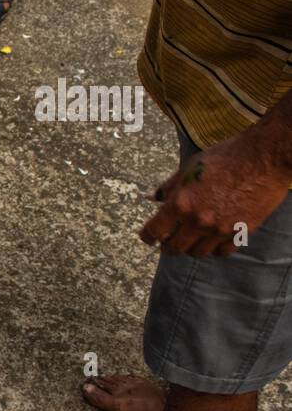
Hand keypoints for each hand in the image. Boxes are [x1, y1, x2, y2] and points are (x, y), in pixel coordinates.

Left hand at [140, 130, 290, 256]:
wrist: (263, 158)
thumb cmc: (224, 158)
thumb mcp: (189, 167)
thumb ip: (169, 186)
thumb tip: (152, 198)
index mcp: (180, 204)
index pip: (155, 231)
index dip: (147, 237)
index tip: (148, 238)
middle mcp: (197, 221)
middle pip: (174, 247)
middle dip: (167, 246)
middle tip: (167, 242)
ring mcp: (220, 229)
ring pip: (198, 252)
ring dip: (190, 248)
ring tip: (190, 241)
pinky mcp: (240, 232)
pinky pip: (223, 251)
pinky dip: (215, 249)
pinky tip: (213, 241)